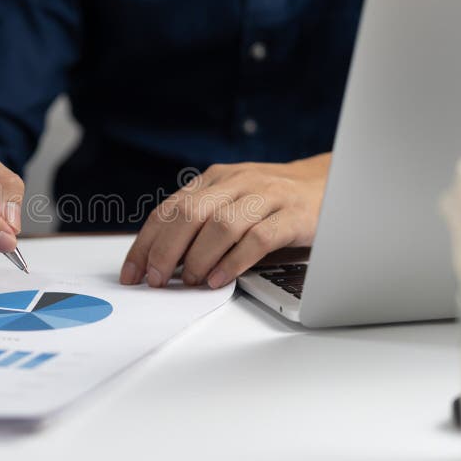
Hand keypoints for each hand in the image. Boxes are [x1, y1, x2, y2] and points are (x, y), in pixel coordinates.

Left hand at [120, 153, 330, 288]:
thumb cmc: (272, 202)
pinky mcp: (293, 215)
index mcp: (215, 179)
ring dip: (199, 258)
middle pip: (189, 214)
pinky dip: (234, 262)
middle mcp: (238, 182)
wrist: (328, 186)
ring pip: (221, 225)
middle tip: (157, 280)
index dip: (146, 242)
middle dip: (166, 251)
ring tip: (192, 281)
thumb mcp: (232, 202)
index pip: (169, 209)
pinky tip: (221, 279)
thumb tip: (162, 262)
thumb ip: (201, 223)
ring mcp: (267, 196)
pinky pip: (257, 239)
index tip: (132, 272)